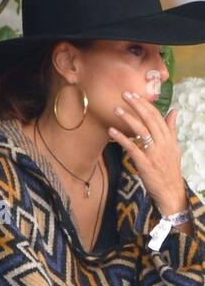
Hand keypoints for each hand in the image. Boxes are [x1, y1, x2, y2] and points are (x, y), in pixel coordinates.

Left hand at [109, 92, 188, 216]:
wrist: (170, 191)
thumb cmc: (169, 168)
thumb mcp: (174, 147)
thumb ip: (171, 129)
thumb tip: (174, 111)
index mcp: (169, 139)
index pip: (158, 116)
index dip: (146, 104)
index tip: (134, 94)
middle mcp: (163, 144)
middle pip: (150, 120)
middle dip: (137, 106)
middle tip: (124, 95)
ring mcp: (154, 153)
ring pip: (142, 131)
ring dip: (128, 118)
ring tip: (116, 109)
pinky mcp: (145, 164)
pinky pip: (132, 148)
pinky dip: (121, 138)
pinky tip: (111, 131)